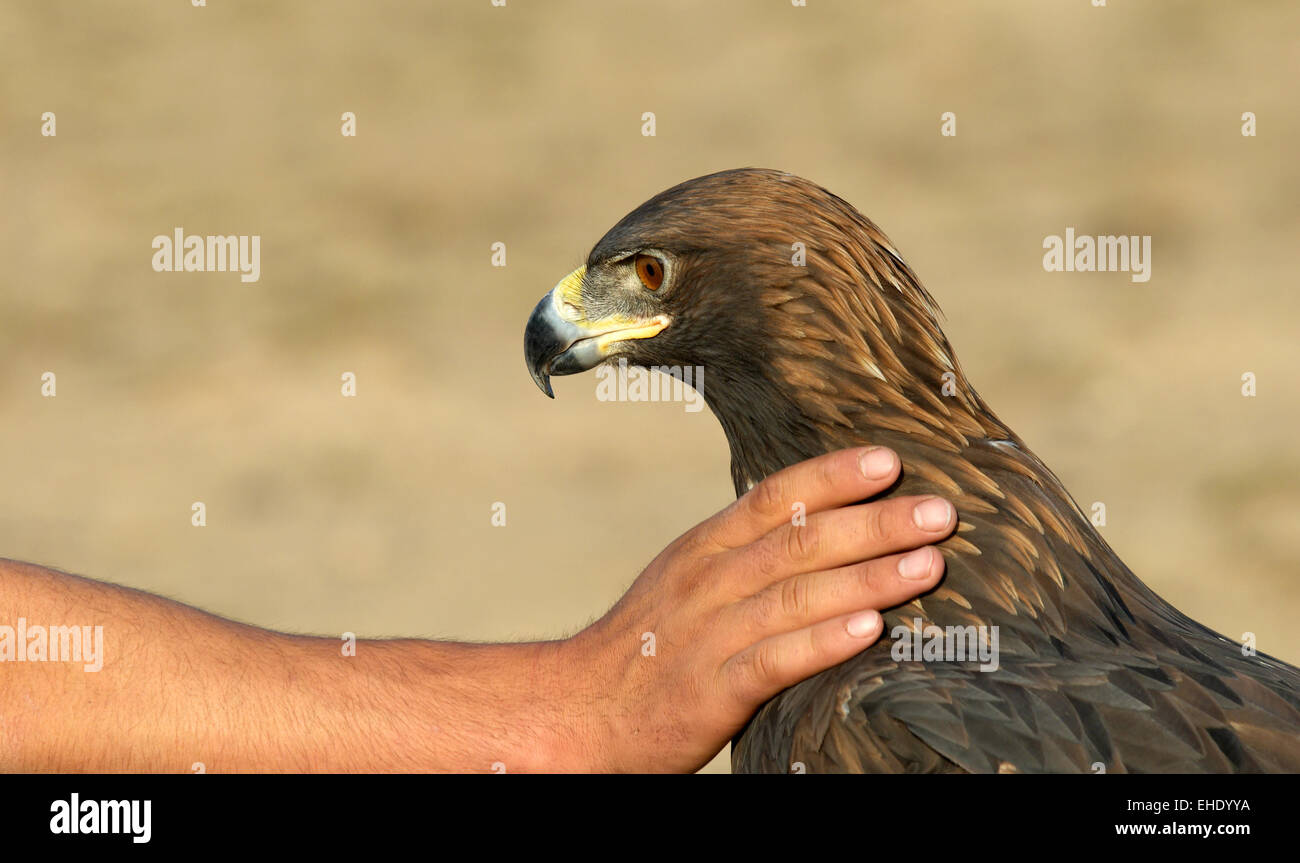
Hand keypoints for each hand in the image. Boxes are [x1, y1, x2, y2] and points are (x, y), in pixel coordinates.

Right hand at [556, 446, 956, 771]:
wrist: (578, 708)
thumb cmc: (645, 643)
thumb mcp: (685, 578)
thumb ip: (745, 553)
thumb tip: (824, 523)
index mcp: (704, 548)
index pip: (775, 497)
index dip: (833, 476)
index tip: (890, 460)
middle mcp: (709, 581)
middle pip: (800, 541)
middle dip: (876, 523)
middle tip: (941, 512)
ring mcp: (710, 635)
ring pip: (797, 595)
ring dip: (869, 578)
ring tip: (930, 566)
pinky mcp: (712, 691)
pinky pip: (775, 661)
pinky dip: (823, 643)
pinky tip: (870, 631)